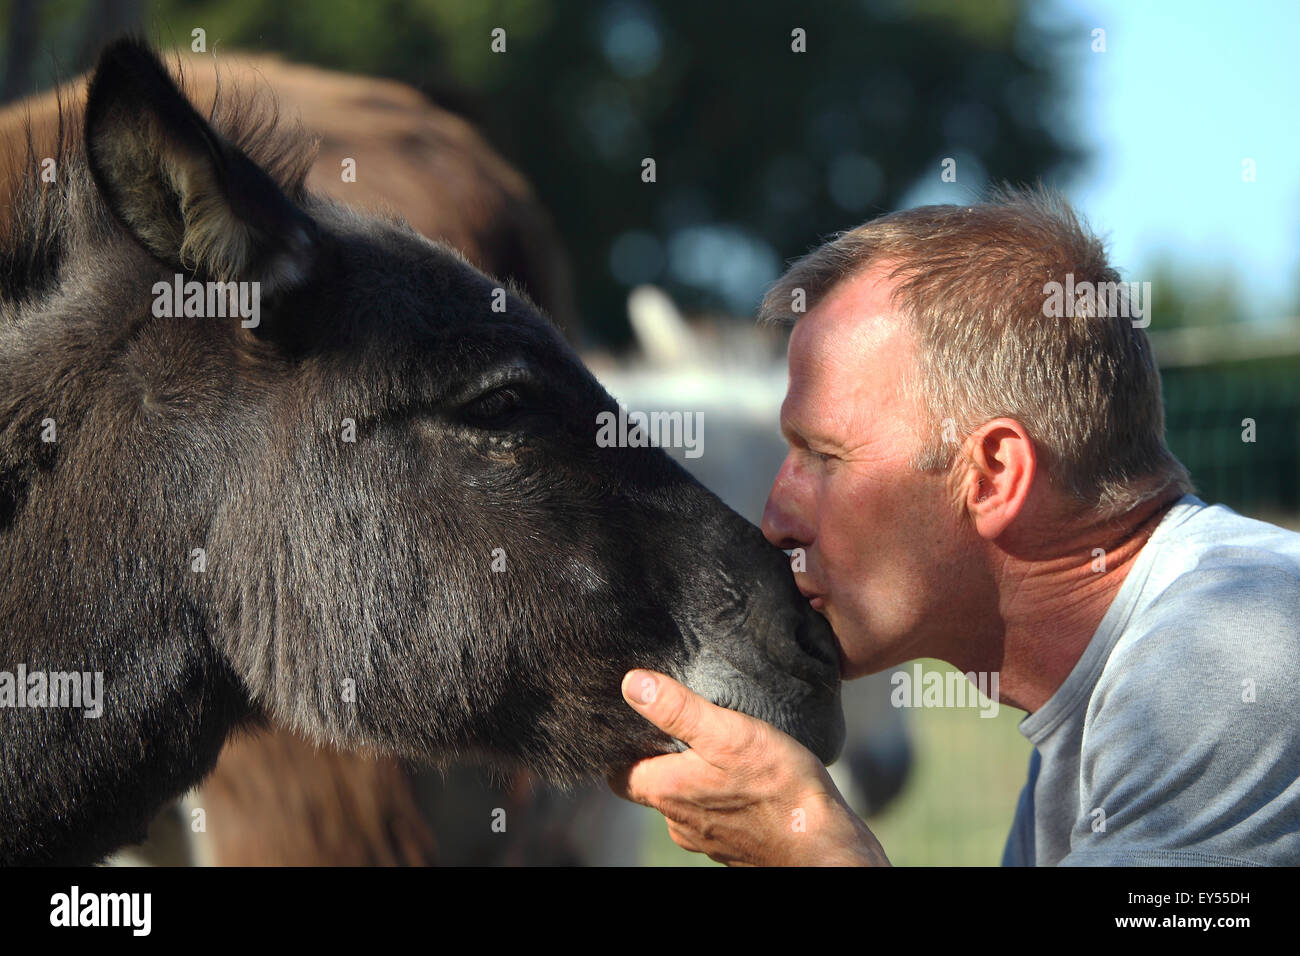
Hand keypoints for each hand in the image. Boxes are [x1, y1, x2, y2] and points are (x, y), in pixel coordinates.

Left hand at [608, 669, 889, 865]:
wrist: (821, 842)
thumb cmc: (776, 787)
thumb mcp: (726, 733)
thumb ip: (677, 709)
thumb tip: (631, 684)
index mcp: (667, 792)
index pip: (619, 775)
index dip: (623, 750)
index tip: (638, 724)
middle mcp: (678, 821)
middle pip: (653, 785)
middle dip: (663, 757)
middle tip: (684, 725)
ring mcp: (705, 838)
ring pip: (685, 800)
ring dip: (695, 775)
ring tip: (718, 746)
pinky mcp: (732, 844)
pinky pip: (714, 814)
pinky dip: (720, 794)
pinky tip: (744, 777)